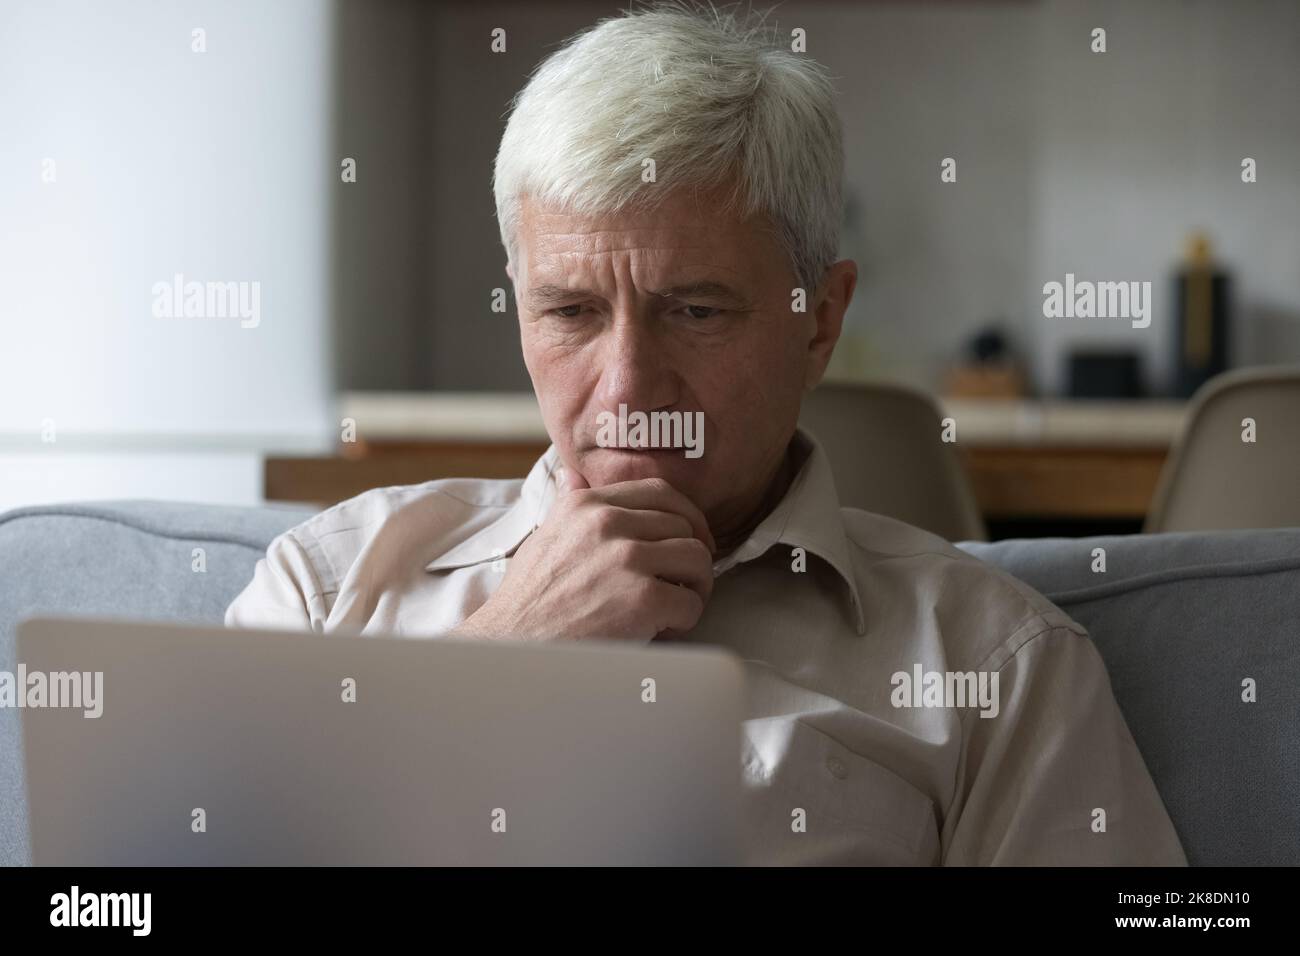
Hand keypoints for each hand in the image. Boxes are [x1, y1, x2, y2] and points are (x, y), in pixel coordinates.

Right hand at [449, 468, 715, 643]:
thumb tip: (573, 474)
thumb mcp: (544, 535)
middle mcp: (607, 523)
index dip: (685, 516)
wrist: (513, 645)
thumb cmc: (530, 598)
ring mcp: (627, 559)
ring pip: (697, 558)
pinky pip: (691, 601)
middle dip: (693, 553)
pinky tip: (665, 627)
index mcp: (587, 505)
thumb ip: (565, 501)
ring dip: (696, 585)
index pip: (660, 492)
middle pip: (684, 525)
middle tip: (686, 577)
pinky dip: (686, 618)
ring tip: (678, 602)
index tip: (688, 537)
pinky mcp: (642, 599)